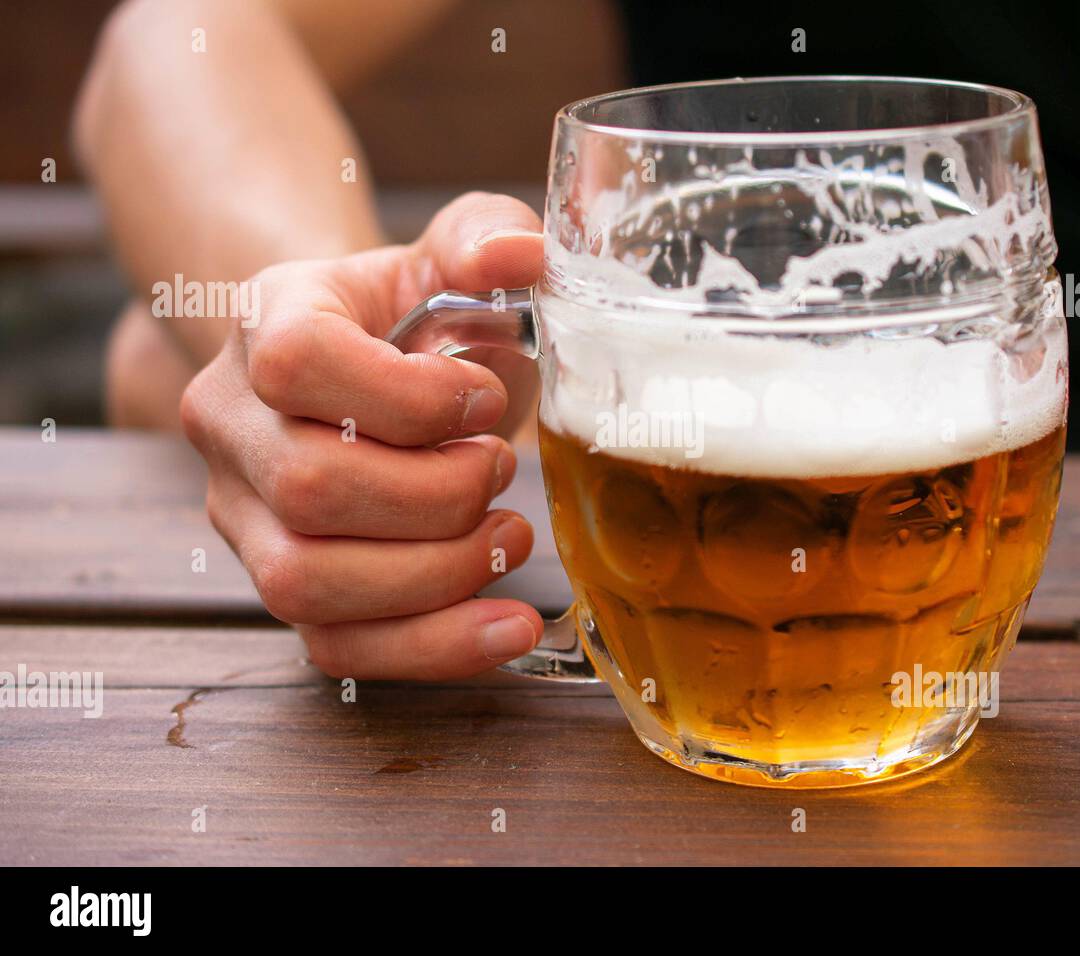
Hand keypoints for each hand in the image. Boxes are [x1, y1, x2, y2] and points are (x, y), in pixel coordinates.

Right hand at [181, 193, 544, 680]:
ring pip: (310, 584)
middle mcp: (231, 424)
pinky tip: (508, 624)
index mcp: (267, 324)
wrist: (369, 378)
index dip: (408, 397)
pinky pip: (337, 648)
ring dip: (437, 575)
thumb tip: (520, 253)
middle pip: (311, 487)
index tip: (483, 400)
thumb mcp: (450, 260)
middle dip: (438, 493)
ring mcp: (245, 516)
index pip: (299, 364)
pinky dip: (433, 648)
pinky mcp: (283, 586)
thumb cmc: (416, 322)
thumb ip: (487, 235)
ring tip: (507, 536)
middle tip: (500, 466)